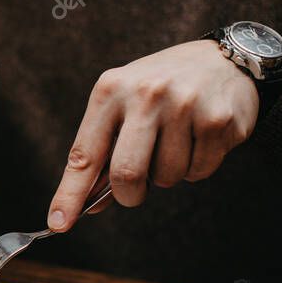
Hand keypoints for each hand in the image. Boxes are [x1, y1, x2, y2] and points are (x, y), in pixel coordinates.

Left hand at [47, 40, 258, 230]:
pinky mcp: (218, 120)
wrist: (223, 59)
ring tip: (175, 143)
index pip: (84, 154)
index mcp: (110, 90)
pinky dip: (196, 167)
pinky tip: (198, 139)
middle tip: (134, 191)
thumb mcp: (122, 105)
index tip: (58, 223)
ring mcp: (184, 105)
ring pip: (166, 177)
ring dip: (167, 175)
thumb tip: (89, 204)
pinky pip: (198, 172)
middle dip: (129, 195)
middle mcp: (145, 94)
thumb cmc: (159, 90)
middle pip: (126, 174)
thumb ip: (103, 151)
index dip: (70, 194)